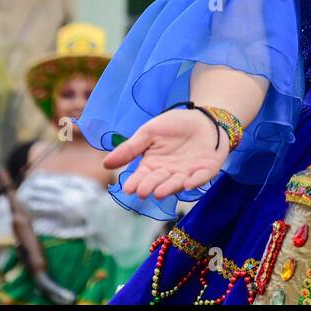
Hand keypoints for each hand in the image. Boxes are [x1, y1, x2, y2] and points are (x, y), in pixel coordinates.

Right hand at [104, 108, 229, 200]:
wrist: (203, 117)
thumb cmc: (174, 125)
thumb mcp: (149, 132)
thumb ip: (130, 148)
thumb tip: (105, 164)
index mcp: (152, 165)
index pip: (141, 177)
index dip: (135, 182)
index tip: (128, 188)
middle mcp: (168, 173)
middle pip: (157, 182)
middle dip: (150, 186)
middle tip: (142, 191)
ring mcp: (187, 174)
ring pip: (176, 183)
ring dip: (169, 188)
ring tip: (159, 192)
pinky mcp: (205, 171)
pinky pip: (200, 178)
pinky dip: (195, 181)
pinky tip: (188, 183)